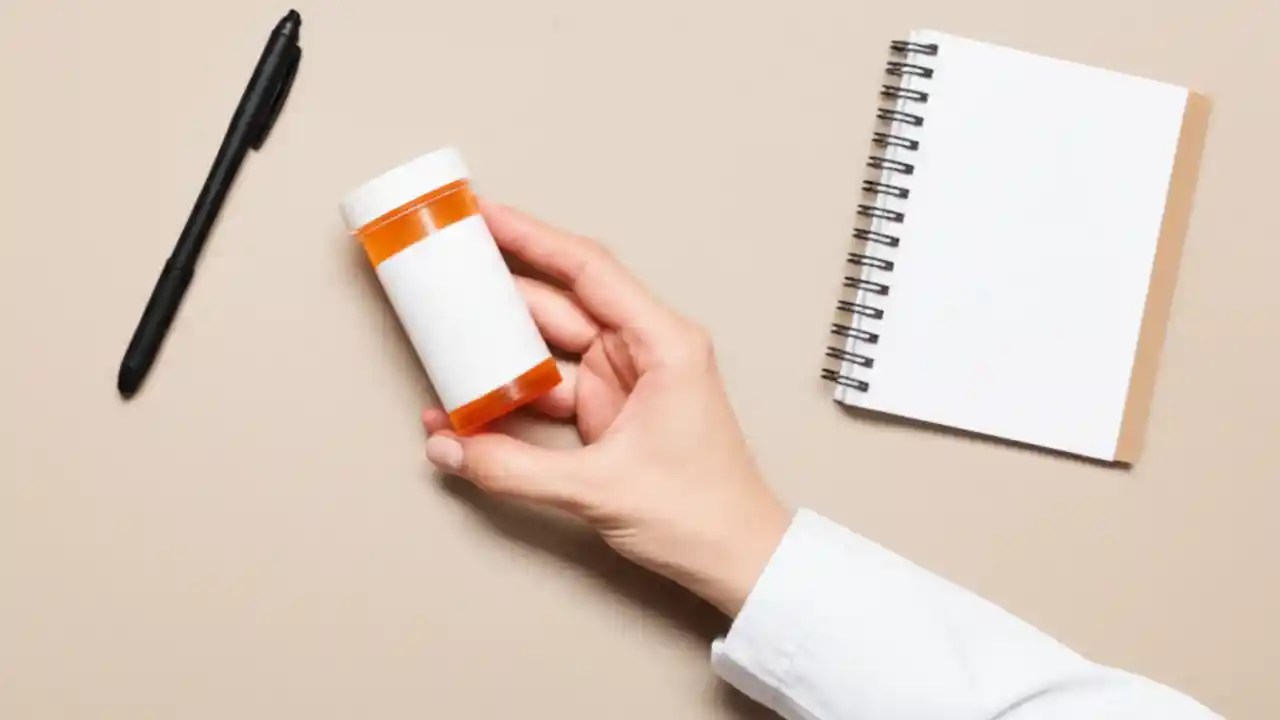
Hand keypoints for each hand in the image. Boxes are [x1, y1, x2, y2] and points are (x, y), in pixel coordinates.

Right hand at [423, 200, 791, 616]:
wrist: (737, 560)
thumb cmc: (704, 512)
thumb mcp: (600, 488)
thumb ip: (515, 468)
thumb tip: (449, 448)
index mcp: (663, 343)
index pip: (587, 270)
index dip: (532, 236)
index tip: (484, 214)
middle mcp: (643, 351)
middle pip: (560, 300)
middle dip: (502, 282)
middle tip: (446, 265)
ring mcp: (623, 381)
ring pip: (547, 345)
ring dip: (498, 344)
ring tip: (442, 330)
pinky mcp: (607, 412)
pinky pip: (547, 387)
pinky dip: (509, 393)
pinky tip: (468, 400)